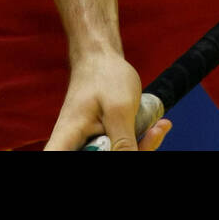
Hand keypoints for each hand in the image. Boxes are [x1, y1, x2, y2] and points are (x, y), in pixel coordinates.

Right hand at [43, 47, 171, 150]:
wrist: (102, 58)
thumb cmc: (104, 77)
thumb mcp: (118, 110)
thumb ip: (123, 143)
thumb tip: (132, 160)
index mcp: (66, 142)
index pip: (59, 156)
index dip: (86, 155)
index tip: (104, 144)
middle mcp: (74, 148)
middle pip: (100, 161)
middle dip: (133, 151)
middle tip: (154, 133)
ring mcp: (89, 147)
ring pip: (117, 155)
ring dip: (141, 146)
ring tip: (159, 128)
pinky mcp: (102, 144)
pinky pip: (122, 150)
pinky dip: (141, 142)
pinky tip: (157, 127)